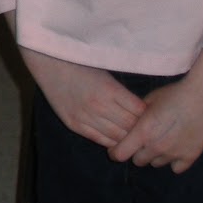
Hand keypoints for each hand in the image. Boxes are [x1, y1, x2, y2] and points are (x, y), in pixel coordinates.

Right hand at [22, 48, 145, 149]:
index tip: (153, 114)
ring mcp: (85, 117)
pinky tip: (117, 138)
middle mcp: (99, 106)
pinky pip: (100, 140)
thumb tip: (143, 109)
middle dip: (141, 128)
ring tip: (134, 136)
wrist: (49, 62)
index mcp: (110, 90)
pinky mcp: (74, 123)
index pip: (139, 112)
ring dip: (127, 137)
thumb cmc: (80, 62)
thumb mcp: (106, 73)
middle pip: (130, 127)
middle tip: (147, 129)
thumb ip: (122, 92)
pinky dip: (112, 141)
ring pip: (117, 137)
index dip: (148, 115)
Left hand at [110, 49, 202, 172]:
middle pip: (138, 161)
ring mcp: (174, 154)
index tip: (118, 148)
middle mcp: (156, 147)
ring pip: (157, 163)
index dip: (116, 152)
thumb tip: (131, 125)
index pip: (120, 154)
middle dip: (138, 151)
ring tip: (164, 140)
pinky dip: (174, 160)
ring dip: (156, 155)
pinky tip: (177, 147)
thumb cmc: (173, 94)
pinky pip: (176, 168)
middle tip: (145, 139)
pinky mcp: (190, 157)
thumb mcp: (149, 100)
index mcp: (142, 132)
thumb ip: (137, 116)